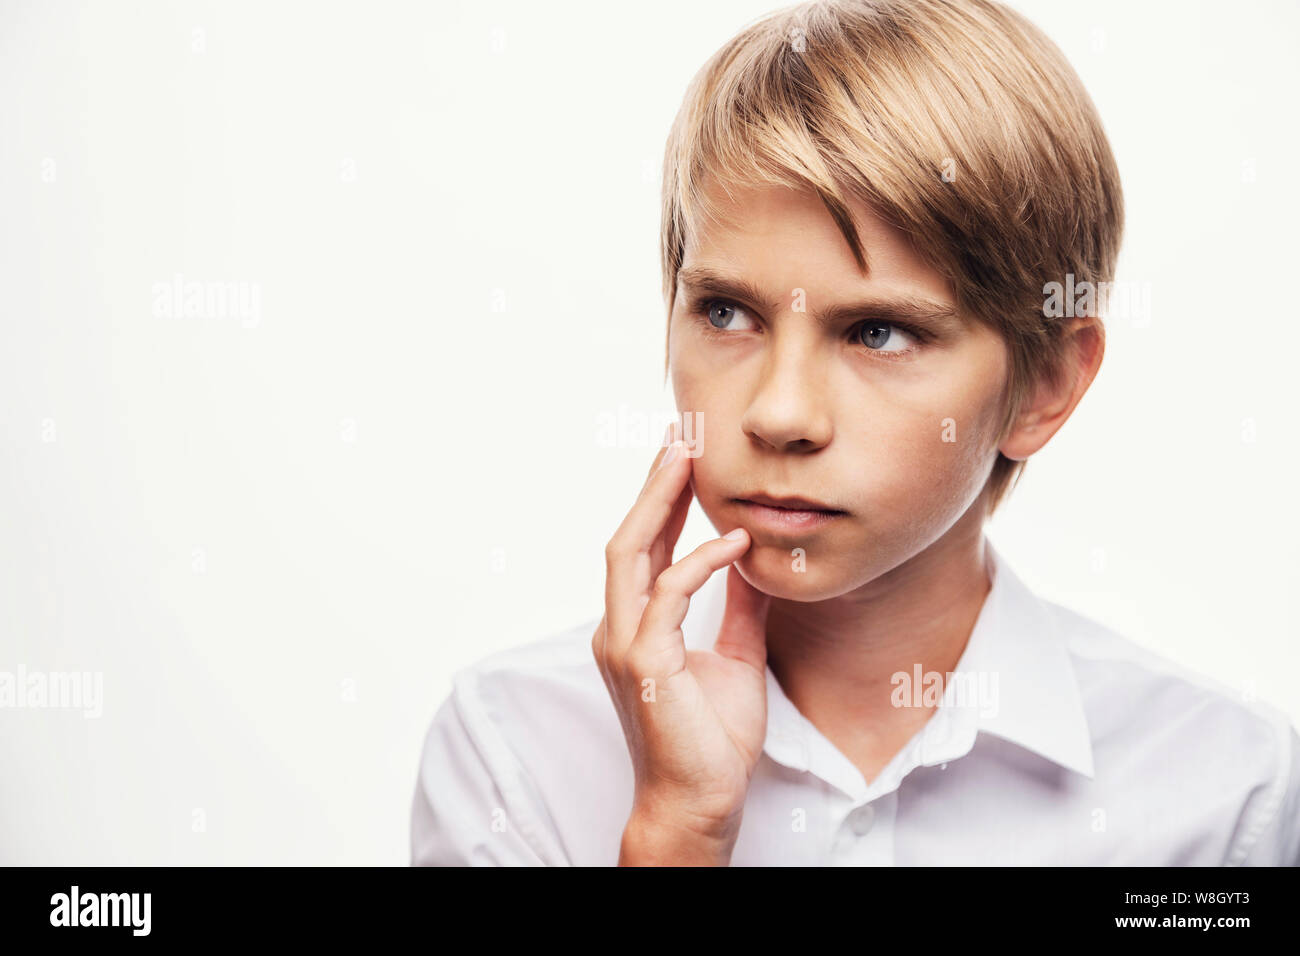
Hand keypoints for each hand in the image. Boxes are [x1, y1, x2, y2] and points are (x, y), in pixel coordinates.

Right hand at [591, 422, 772, 864]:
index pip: (645, 548)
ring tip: (688, 460)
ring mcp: (626, 643)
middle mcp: (621, 627)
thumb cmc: (712, 740)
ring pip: (630, 554)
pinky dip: (700, 562)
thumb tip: (753, 559)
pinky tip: (735, 541)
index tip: (684, 456)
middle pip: (628, 537)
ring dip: (659, 503)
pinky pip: (668, 596)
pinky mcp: (644, 664)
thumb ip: (737, 606)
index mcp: (638, 626)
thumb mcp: (735, 655)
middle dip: (653, 484)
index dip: (662, 499)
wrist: (700, 802)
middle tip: (680, 436)